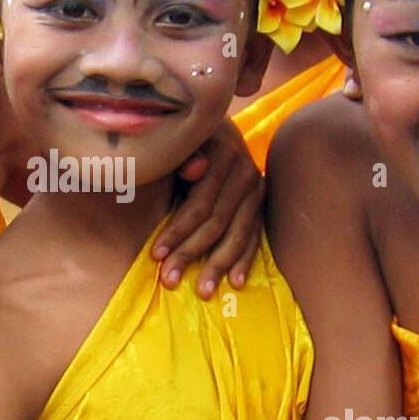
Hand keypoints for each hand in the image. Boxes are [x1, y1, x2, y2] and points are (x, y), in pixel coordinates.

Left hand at [152, 121, 264, 295]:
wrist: (218, 129)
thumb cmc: (187, 141)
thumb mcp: (181, 142)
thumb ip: (184, 155)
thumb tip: (194, 170)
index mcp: (223, 157)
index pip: (198, 204)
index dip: (177, 231)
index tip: (156, 255)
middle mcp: (245, 174)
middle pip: (216, 224)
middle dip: (191, 254)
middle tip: (170, 280)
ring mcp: (257, 191)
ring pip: (237, 234)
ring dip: (218, 265)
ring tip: (204, 291)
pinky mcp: (261, 205)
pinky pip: (254, 236)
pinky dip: (245, 260)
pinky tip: (237, 282)